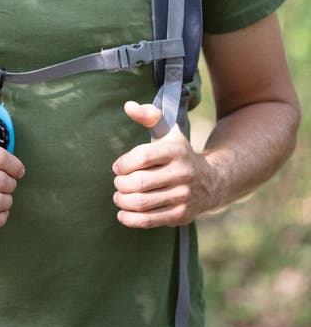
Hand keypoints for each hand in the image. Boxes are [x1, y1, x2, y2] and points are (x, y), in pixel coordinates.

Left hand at [112, 101, 215, 228]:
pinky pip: (150, 220)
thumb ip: (149, 116)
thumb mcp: (168, 132)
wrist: (210, 182)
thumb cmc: (179, 154)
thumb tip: (128, 106)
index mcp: (176, 151)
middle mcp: (183, 174)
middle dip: (121, 184)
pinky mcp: (181, 215)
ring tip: (118, 197)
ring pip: (143, 202)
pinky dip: (131, 219)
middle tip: (117, 183)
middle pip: (140, 182)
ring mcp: (183, 196)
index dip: (123, 163)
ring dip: (123, 201)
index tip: (117, 167)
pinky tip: (123, 214)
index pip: (142, 157)